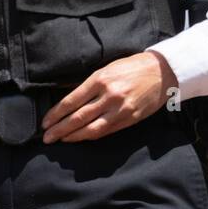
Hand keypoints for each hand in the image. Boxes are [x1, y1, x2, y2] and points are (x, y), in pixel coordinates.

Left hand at [41, 51, 177, 142]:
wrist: (162, 72)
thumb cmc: (131, 68)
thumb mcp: (106, 69)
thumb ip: (87, 85)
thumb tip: (66, 97)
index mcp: (99, 80)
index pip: (71, 101)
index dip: (56, 114)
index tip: (45, 122)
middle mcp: (109, 95)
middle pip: (78, 117)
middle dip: (60, 129)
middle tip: (47, 137)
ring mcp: (120, 109)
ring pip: (91, 128)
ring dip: (73, 136)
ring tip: (60, 140)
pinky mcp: (130, 118)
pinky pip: (107, 131)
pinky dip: (91, 136)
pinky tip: (81, 138)